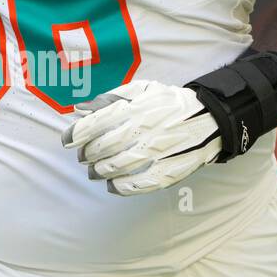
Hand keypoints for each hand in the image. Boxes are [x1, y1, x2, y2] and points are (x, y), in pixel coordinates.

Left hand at [61, 79, 221, 195]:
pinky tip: (113, 185)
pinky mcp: (167, 171)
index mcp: (135, 108)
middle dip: (87, 155)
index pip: (95, 124)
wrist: (209, 118)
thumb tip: (79, 108)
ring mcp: (156, 152)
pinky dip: (120, 187)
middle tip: (84, 157)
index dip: (75, 135)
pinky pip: (137, 184)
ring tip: (96, 171)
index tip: (67, 141)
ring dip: (99, 171)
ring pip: (116, 167)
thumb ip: (109, 98)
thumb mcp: (141, 89)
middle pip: (102, 148)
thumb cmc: (168, 103)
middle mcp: (143, 130)